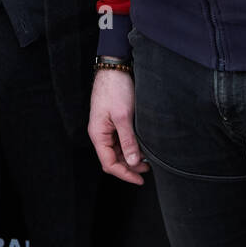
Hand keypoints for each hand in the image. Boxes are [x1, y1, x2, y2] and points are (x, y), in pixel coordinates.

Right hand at [88, 68, 148, 184]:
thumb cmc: (115, 88)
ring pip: (117, 150)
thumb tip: (132, 162)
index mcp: (98, 134)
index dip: (124, 174)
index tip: (140, 180)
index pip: (109, 163)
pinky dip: (131, 145)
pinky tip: (142, 145)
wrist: (115, 66)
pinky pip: (120, 139)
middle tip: (147, 169)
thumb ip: (128, 141)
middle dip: (129, 167)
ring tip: (147, 158)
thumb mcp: (124, 116)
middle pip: (112, 159)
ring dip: (130, 156)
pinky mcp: (113, 120)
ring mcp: (107, 127)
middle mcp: (100, 133)